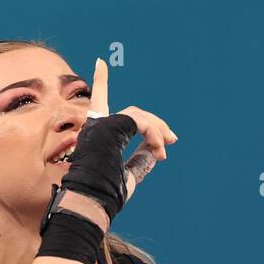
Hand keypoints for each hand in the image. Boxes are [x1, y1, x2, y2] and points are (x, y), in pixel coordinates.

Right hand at [64, 58, 176, 216]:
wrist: (91, 200)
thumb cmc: (107, 193)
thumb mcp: (129, 174)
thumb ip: (140, 159)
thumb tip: (154, 149)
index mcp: (98, 135)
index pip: (100, 103)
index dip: (101, 82)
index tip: (101, 62)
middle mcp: (96, 125)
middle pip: (132, 112)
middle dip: (155, 123)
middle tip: (172, 139)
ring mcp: (100, 123)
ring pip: (137, 115)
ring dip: (156, 131)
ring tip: (165, 150)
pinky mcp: (109, 124)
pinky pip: (139, 122)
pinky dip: (153, 135)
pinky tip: (159, 151)